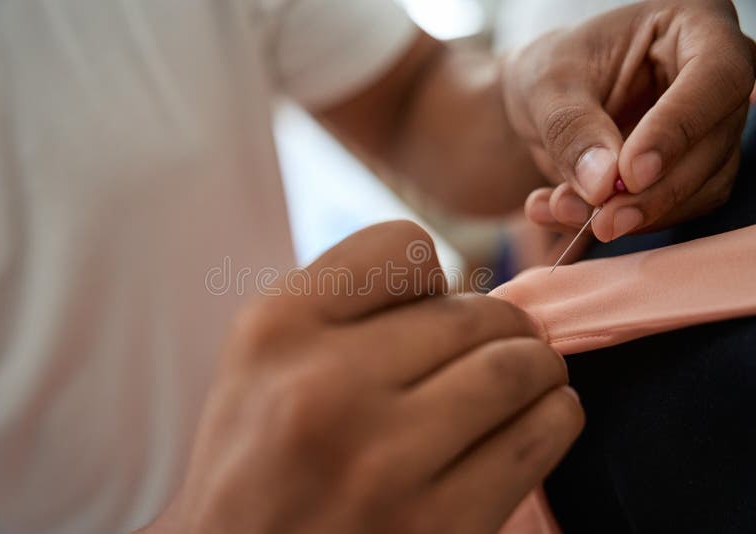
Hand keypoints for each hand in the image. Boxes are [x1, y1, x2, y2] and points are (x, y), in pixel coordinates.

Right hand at [141, 221, 582, 533]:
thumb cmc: (256, 459)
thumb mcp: (261, 361)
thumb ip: (343, 306)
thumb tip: (460, 283)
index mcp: (276, 330)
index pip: (402, 245)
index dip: (423, 276)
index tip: (420, 314)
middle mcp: (324, 388)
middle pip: (472, 311)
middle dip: (498, 324)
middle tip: (496, 345)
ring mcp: (384, 463)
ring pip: (518, 366)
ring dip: (536, 365)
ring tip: (525, 377)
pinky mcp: (440, 526)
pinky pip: (543, 433)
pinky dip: (554, 414)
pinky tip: (531, 420)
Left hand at [503, 0, 755, 241]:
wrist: (541, 103)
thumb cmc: (551, 72)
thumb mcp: (546, 87)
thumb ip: (572, 129)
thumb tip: (604, 185)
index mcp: (692, 25)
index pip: (716, 76)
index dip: (677, 130)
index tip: (629, 176)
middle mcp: (715, 75)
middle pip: (714, 142)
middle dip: (653, 193)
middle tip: (600, 221)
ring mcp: (709, 127)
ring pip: (702, 186)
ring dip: (635, 215)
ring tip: (562, 210)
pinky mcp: (692, 170)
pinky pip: (674, 210)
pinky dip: (621, 222)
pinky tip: (563, 214)